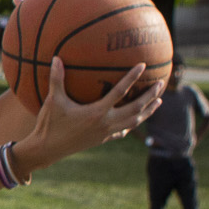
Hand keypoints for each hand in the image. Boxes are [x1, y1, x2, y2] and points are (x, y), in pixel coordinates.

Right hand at [12, 57, 164, 173]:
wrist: (46, 150)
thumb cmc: (49, 124)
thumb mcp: (52, 100)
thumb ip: (56, 79)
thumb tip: (56, 58)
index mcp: (96, 112)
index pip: (120, 92)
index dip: (132, 78)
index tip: (143, 65)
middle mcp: (105, 123)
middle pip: (135, 109)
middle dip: (150, 97)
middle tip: (161, 84)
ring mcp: (105, 133)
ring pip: (134, 122)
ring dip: (148, 112)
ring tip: (159, 101)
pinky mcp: (102, 140)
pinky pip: (123, 131)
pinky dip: (132, 124)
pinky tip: (137, 119)